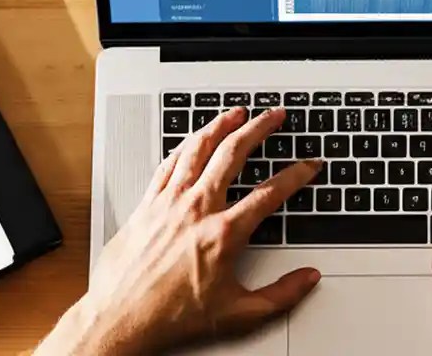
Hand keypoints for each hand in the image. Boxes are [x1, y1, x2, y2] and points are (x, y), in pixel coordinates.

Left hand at [35, 107, 321, 355]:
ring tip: (235, 112)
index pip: (270, 193)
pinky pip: (168, 164)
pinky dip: (184, 146)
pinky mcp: (146, 204)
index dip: (297, 175)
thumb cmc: (172, 317)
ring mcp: (169, 202)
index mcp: (223, 234)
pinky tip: (192, 140)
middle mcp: (197, 209)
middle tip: (273, 115)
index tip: (309, 164)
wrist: (121, 318)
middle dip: (258, 128)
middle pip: (233, 154)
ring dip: (220, 125)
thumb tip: (308, 279)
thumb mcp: (238, 313)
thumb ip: (280, 295)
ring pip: (198, 149)